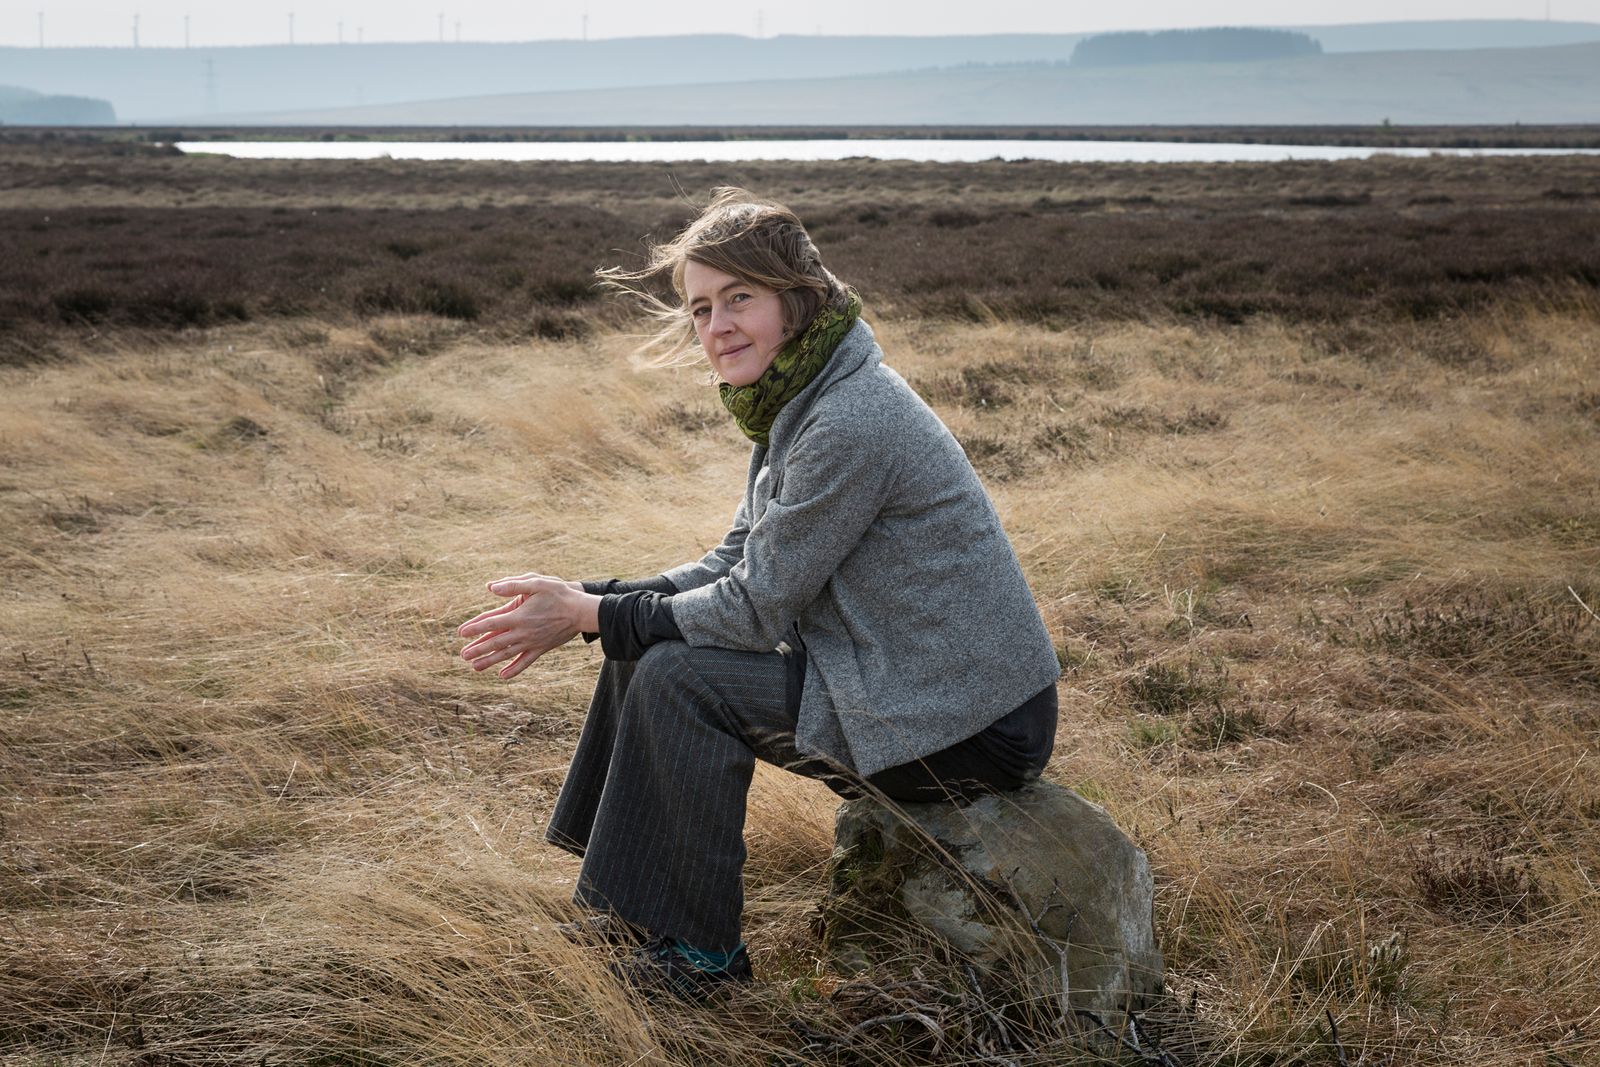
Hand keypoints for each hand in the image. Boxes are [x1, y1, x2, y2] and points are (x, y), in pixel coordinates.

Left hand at [457, 574, 591, 679]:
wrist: (581, 611)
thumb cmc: (559, 594)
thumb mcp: (537, 582)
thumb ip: (513, 585)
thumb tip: (490, 587)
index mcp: (519, 615)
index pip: (491, 623)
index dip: (474, 628)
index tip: (461, 633)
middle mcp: (523, 632)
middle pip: (495, 642)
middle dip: (477, 649)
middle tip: (463, 655)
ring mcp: (532, 642)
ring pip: (506, 654)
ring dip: (489, 661)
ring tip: (474, 667)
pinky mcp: (541, 648)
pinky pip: (525, 662)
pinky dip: (514, 669)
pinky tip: (503, 675)